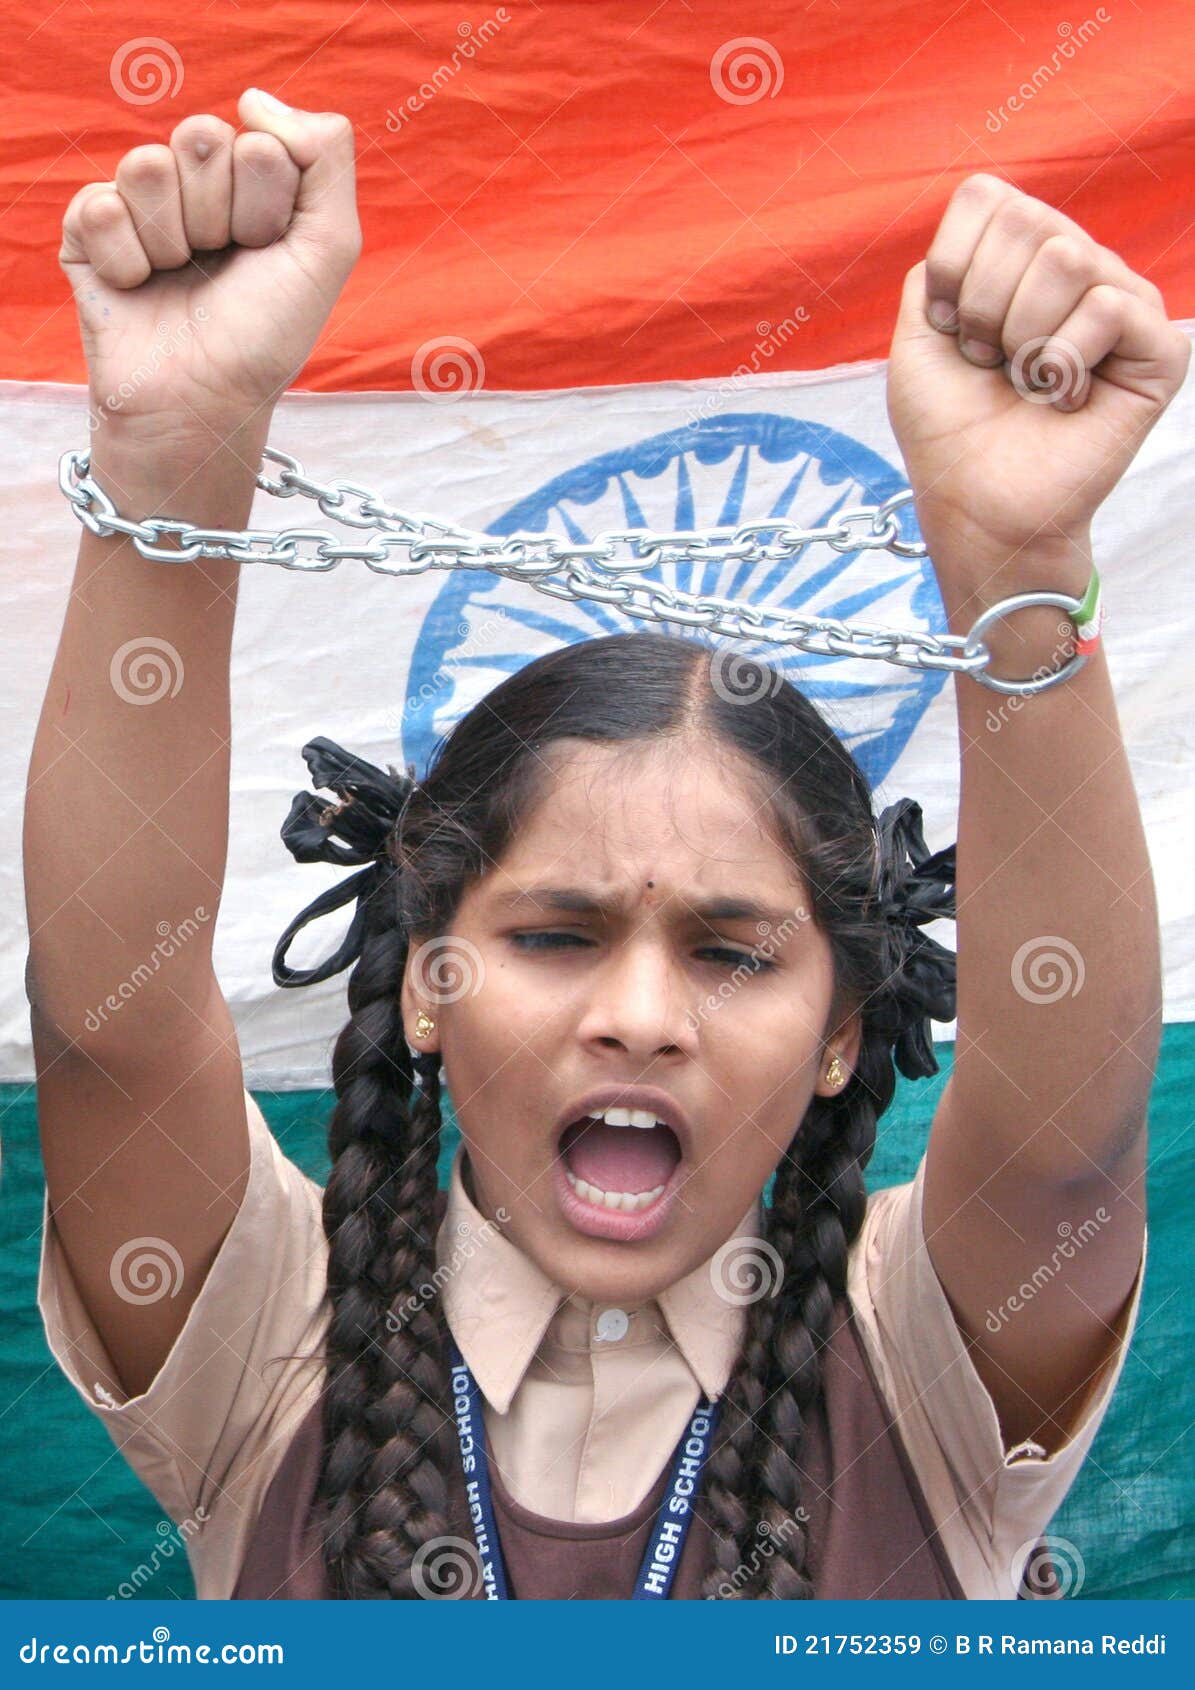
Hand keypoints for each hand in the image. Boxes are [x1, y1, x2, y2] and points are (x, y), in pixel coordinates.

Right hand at [59, 88, 362, 448]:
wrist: (203, 401)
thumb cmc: (265, 335)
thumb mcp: (329, 247)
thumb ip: (327, 155)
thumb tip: (254, 98)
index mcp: (252, 183)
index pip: (257, 140)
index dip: (268, 205)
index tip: (267, 254)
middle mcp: (196, 188)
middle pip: (200, 137)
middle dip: (221, 214)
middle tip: (224, 266)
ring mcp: (140, 207)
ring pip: (146, 165)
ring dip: (173, 238)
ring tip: (180, 278)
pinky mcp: (87, 232)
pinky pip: (99, 206)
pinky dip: (125, 259)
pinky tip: (138, 289)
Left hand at [886, 173, 1188, 569]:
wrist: (978, 506)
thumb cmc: (949, 432)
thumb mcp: (918, 335)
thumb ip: (940, 263)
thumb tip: (989, 219)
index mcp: (1022, 259)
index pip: (985, 196)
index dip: (951, 266)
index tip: (949, 331)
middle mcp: (1078, 268)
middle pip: (1025, 219)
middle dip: (983, 306)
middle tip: (990, 363)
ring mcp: (1123, 304)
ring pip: (1068, 257)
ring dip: (1023, 335)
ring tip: (1027, 381)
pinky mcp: (1160, 349)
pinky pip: (1108, 308)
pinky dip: (1065, 363)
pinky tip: (1064, 400)